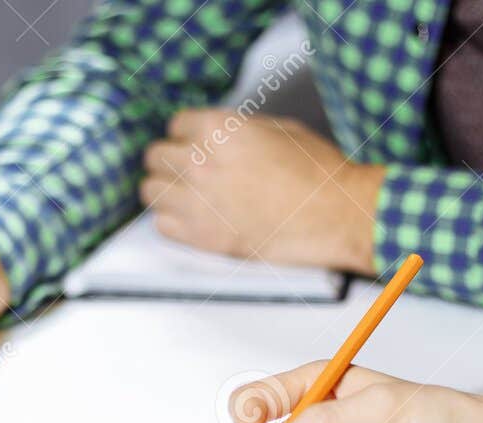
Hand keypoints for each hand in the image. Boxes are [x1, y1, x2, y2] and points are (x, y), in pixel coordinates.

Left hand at [141, 111, 382, 273]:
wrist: (333, 215)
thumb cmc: (316, 173)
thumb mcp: (279, 129)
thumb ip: (238, 129)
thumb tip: (219, 134)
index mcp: (220, 128)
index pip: (175, 124)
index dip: (184, 134)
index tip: (189, 144)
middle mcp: (201, 161)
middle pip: (155, 157)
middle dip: (167, 162)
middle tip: (181, 171)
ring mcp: (197, 201)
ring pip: (150, 191)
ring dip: (163, 192)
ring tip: (181, 197)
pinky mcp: (201, 237)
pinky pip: (161, 226)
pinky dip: (171, 223)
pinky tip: (189, 221)